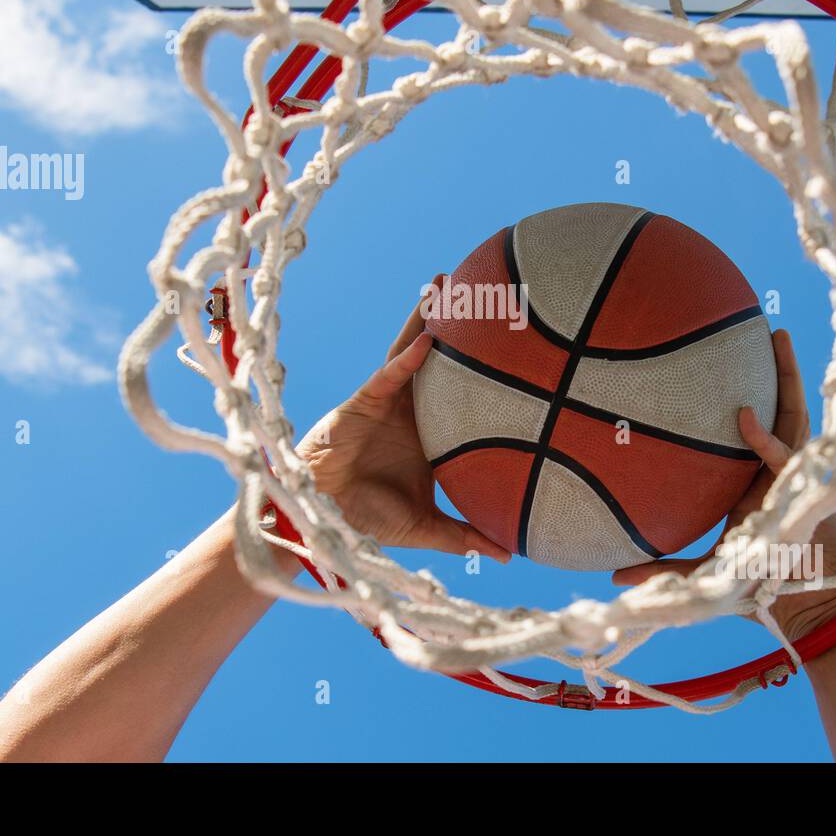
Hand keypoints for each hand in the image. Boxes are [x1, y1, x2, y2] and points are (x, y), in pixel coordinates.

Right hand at [296, 276, 511, 562]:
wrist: (323, 519)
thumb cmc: (368, 519)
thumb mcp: (424, 526)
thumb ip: (463, 534)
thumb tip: (510, 552)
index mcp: (430, 430)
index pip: (461, 389)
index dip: (481, 363)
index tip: (512, 340)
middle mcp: (412, 408)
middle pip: (440, 358)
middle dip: (456, 323)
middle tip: (485, 289)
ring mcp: (388, 400)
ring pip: (412, 351)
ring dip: (428, 319)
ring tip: (448, 284)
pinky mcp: (363, 401)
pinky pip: (388, 375)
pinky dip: (407, 359)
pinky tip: (427, 341)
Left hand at [612, 330, 835, 641]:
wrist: (807, 614)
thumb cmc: (762, 594)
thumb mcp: (706, 575)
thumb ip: (665, 570)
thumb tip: (611, 575)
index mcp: (756, 483)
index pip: (756, 428)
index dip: (747, 397)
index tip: (720, 365)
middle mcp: (777, 473)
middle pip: (780, 408)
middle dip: (773, 369)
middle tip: (754, 326)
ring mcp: (795, 480)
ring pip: (794, 418)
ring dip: (786, 378)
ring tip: (776, 337)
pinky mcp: (806, 496)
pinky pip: (785, 458)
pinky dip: (765, 440)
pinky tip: (745, 417)